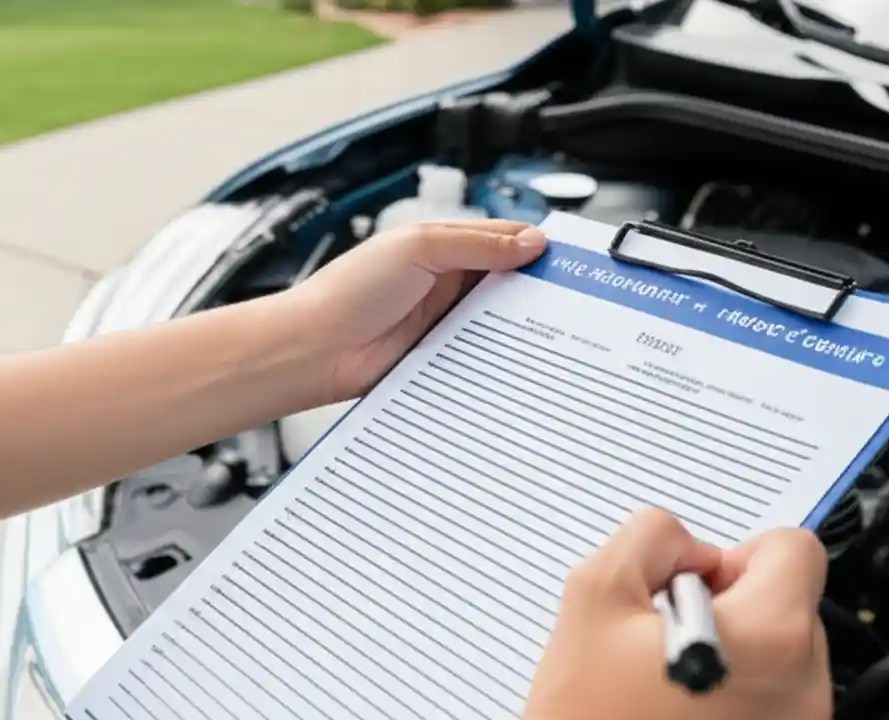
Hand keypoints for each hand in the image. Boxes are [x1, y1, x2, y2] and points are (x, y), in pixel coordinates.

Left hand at [284, 219, 546, 404]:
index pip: (502, 239)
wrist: (314, 350)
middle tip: (574, 296)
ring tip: (558, 328)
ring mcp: (445, 321)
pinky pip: (481, 355)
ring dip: (521, 324)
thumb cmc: (350, 291)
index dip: (535, 245)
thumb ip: (477, 245)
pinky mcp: (442, 357)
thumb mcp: (419, 248)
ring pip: (498, 320)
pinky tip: (522, 360)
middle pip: (507, 281)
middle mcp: (445, 281)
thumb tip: (530, 242)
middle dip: (536, 287)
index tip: (570, 259)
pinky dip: (500, 356)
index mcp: (441, 245)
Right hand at [523, 508, 831, 719]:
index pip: (795, 549)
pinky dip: (735, 692)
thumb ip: (653, 537)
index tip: (698, 584)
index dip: (736, 554)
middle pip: (788, 601)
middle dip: (730, 604)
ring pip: (780, 651)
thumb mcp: (595, 592)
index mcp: (771, 638)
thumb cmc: (588, 717)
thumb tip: (693, 548)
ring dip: (733, 651)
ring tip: (672, 682)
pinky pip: (773, 696)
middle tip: (668, 639)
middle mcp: (804, 689)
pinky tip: (683, 709)